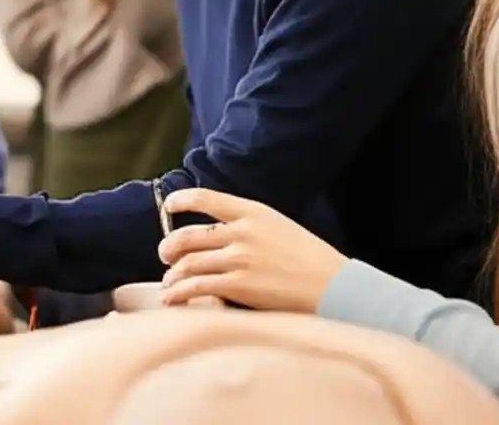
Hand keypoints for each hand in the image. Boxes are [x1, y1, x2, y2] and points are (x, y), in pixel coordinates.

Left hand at [157, 188, 347, 312]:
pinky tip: (172, 299)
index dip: (181, 200)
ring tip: (169, 284)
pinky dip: (179, 293)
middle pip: (189, 235)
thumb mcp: (279, 227)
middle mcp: (243, 231)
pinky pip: (197, 287)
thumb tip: (216, 234)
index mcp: (254, 211)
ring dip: (172, 275)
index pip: (206, 198)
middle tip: (164, 255)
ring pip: (188, 263)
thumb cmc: (309, 259)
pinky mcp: (239, 285)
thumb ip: (249, 225)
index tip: (169, 207)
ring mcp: (240, 258)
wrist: (333, 286)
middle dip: (169, 247)